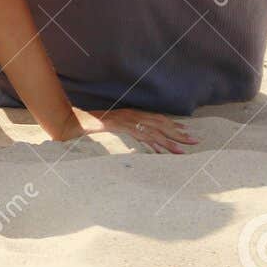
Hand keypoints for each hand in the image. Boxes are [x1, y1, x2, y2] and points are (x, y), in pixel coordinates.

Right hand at [73, 108, 195, 153]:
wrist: (71, 121)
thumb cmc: (90, 125)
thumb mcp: (111, 127)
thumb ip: (125, 131)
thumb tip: (138, 141)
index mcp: (131, 114)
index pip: (157, 119)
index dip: (173, 126)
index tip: (187, 133)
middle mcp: (130, 115)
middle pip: (160, 124)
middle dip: (178, 133)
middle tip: (195, 141)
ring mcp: (124, 120)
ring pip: (152, 130)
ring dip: (169, 141)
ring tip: (183, 150)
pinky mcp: (118, 126)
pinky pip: (138, 135)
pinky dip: (151, 143)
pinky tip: (161, 152)